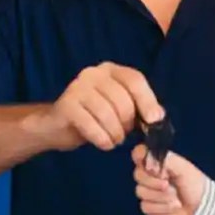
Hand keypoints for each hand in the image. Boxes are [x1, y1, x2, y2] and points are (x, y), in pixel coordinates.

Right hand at [46, 62, 163, 151]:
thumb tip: (158, 116)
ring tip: (113, 140)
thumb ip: (139, 110)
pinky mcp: (66, 105)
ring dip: (115, 134)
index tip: (154, 120)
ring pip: (108, 114)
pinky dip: (102, 139)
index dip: (147, 100)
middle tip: (123, 135)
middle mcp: (93, 73)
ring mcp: (78, 87)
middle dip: (128, 124)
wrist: (56, 126)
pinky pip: (91, 125)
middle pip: (123, 100)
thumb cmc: (94, 118)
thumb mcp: (119, 111)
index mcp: (111, 70)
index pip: (134, 79)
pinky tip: (103, 144)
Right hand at [132, 144, 204, 214]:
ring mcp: (148, 192)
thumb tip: (147, 159)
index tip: (153, 167)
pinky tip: (172, 207)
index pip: (139, 154)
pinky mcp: (148, 208)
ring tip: (176, 198)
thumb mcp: (182, 167)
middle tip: (168, 184)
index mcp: (158, 162)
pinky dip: (161, 207)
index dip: (142, 158)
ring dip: (161, 196)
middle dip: (154, 182)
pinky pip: (146, 206)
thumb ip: (164, 159)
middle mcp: (150, 176)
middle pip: (137, 174)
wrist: (200, 209)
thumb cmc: (194, 185)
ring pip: (141, 192)